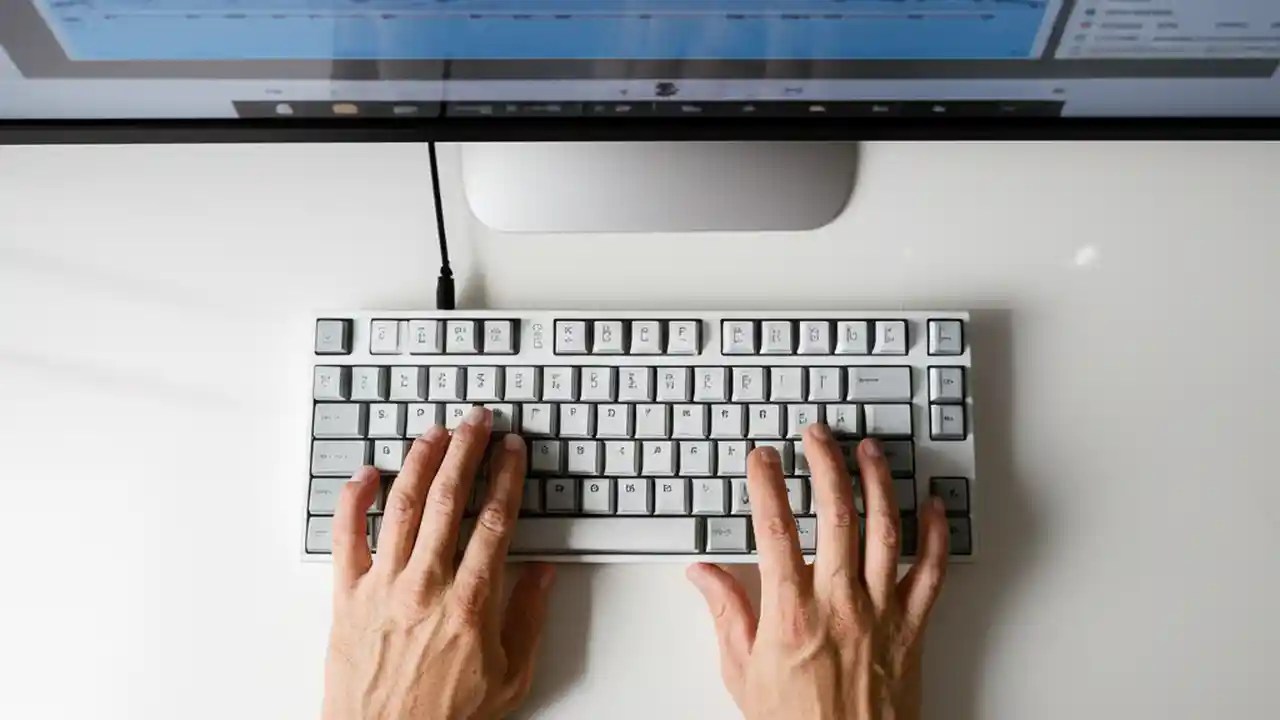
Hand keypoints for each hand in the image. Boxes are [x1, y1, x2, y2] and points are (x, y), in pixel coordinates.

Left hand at [323, 408, 555, 719]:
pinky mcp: (346, 597)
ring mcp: (382, 587)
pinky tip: (366, 473)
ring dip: (419, 461)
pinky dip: (353, 500)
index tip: (513, 450)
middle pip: (447, 499)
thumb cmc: (446, 718)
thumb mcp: (510, 678)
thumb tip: (544, 573)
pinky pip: (345, 538)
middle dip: (466, 450)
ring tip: (434, 432)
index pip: (494, 521)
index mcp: (470, 603)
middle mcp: (425, 585)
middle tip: (477, 420)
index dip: (506, 477)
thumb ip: (529, 620)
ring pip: (400, 506)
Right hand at [688, 427, 949, 719]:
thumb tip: (702, 574)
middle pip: (835, 515)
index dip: (766, 484)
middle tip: (815, 435)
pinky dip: (935, 535)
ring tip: (869, 450)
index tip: (761, 458)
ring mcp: (881, 612)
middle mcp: (839, 604)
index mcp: (791, 613)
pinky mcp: (912, 628)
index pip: (775, 529)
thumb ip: (725, 613)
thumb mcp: (741, 672)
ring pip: (885, 531)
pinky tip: (932, 505)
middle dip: (824, 464)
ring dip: (878, 482)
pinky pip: (932, 572)